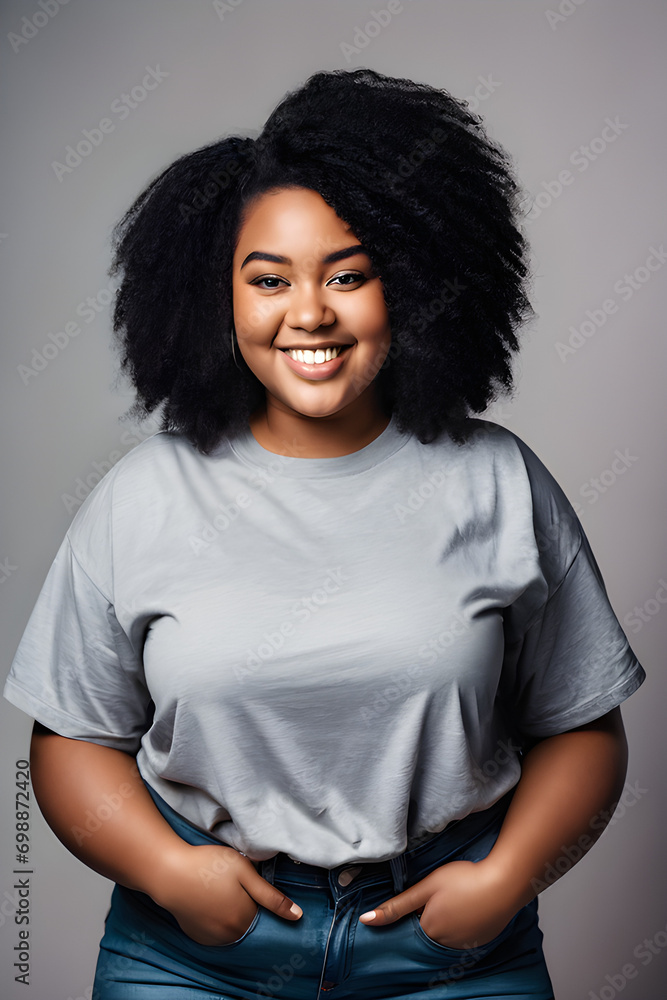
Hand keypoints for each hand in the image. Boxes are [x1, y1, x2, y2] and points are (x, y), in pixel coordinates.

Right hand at [148, 842, 302, 945]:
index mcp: (244, 919)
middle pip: (248, 920)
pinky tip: (208, 899)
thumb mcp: (244, 872)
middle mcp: (229, 936)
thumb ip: (271, 896)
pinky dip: (216, 918)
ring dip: (231, 912)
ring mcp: (211, 938)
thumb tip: (298, 915)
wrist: (169, 872)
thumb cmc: (208, 866)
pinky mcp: (197, 936)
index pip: (264, 913)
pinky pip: (215, 931)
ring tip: (217, 889)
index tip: (248, 883)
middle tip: (230, 882)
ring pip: (232, 926)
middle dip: (245, 903)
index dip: (258, 895)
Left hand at [359, 858, 518, 949]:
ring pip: (447, 935)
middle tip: (442, 895)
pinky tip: (469, 906)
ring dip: (447, 922)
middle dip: (430, 916)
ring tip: (456, 899)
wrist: (505, 883)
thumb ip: (397, 904)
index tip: (424, 897)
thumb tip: (367, 920)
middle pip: (429, 931)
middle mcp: (445, 943)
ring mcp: (466, 944)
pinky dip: (463, 924)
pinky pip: (465, 936)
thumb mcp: (427, 887)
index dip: (414, 911)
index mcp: (428, 929)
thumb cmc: (464, 879)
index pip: (411, 927)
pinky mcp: (482, 940)